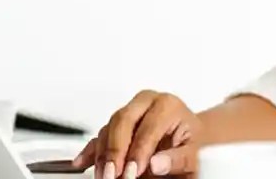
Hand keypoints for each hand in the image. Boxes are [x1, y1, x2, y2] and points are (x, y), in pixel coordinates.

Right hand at [73, 91, 202, 178]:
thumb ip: (178, 158)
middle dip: (115, 152)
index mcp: (166, 105)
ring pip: (108, 129)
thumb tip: (157, 164)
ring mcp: (128, 113)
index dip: (138, 151)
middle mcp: (145, 104)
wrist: (190, 140)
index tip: (133, 172)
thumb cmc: (193, 144)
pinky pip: (98, 137)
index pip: (148, 127)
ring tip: (105, 177)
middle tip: (114, 175)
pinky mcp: (116, 126)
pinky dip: (90, 151)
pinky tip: (82, 163)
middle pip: (122, 121)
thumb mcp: (194, 151)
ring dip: (103, 156)